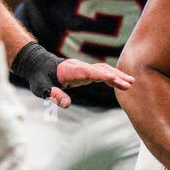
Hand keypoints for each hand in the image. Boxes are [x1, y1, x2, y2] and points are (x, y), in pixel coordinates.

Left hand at [12, 42, 132, 107]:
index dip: (99, 75)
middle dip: (114, 76)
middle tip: (128, 85)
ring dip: (117, 75)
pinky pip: (102, 72)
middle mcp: (79, 67)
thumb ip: (54, 95)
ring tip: (131, 82)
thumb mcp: (42, 89)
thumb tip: (67, 105)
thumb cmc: (39, 77)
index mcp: (70, 71)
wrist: (38, 64)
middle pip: (100, 70)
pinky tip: (122, 81)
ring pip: (104, 69)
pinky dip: (112, 76)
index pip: (87, 72)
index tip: (112, 78)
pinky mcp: (86, 72)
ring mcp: (84, 68)